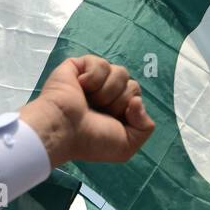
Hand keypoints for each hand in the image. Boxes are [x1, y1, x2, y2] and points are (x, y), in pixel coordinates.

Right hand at [18, 55, 154, 166]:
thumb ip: (144, 127)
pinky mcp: (79, 66)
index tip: (115, 119)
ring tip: (89, 101)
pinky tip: (81, 87)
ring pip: (121, 72)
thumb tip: (138, 101)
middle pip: (132, 84)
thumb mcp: (127, 145)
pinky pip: (101, 63)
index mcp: (115, 111)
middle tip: (100, 111)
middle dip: (120, 101)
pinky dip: (94, 78)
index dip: (131, 107)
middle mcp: (105, 94)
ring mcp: (93, 80)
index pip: (136, 97)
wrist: (64, 130)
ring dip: (108, 91)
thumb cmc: (90, 141)